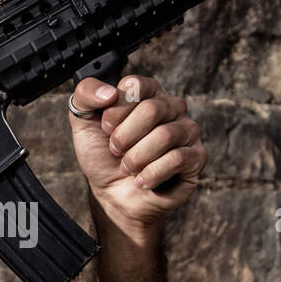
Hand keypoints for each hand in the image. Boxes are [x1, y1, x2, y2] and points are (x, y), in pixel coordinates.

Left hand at [67, 75, 205, 231]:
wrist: (112, 195)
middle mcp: (172, 107)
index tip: (106, 128)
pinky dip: (152, 174)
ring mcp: (188, 131)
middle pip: (152, 110)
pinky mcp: (197, 157)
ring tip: (127, 168)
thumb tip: (109, 92)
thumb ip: (86, 94)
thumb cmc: (103, 155)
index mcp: (148, 93)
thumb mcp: (83, 122)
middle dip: (124, 137)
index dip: (116, 110)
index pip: (135, 85)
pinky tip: (141, 181)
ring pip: (165, 136)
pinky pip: (177, 159)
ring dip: (136, 158)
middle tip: (115, 151)